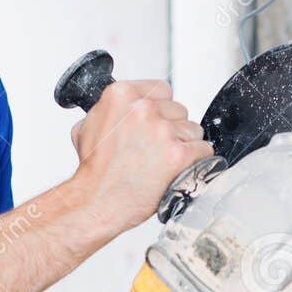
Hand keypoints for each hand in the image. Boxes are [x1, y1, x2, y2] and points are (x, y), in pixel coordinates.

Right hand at [69, 79, 213, 235]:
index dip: (161, 109)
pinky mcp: (179, 154)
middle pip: (180, 110)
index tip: (156, 122)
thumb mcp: (86, 127)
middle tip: (156, 149)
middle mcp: (144, 109)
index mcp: (121, 95)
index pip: (162, 90)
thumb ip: (109, 110)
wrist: (97, 201)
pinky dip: (196, 161)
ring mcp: (163, 131)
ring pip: (193, 130)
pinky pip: (204, 150)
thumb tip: (123, 108)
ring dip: (184, 145)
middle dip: (172, 128)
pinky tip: (178, 170)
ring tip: (164, 162)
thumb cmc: (93, 170)